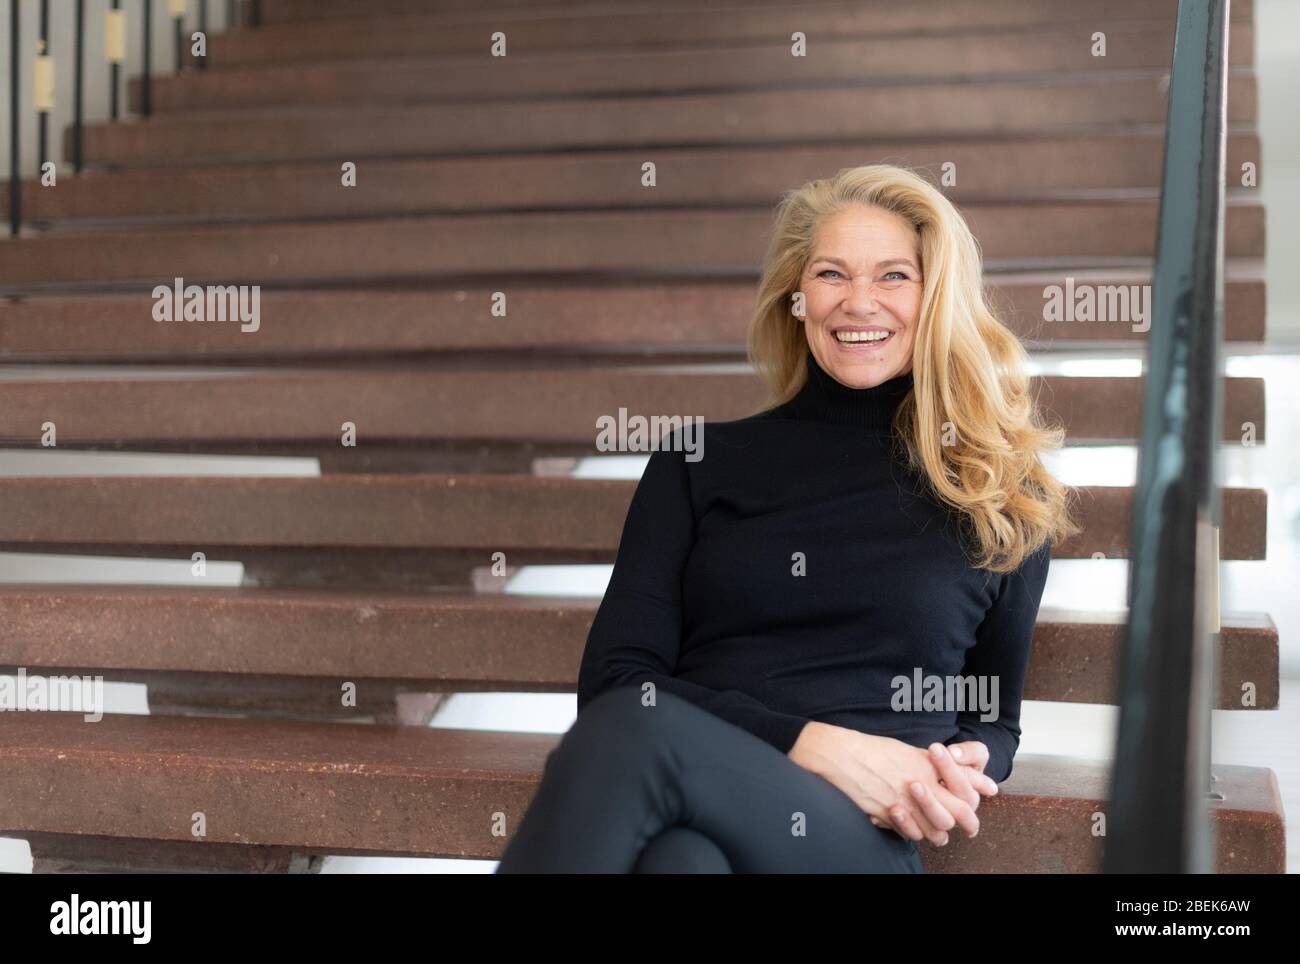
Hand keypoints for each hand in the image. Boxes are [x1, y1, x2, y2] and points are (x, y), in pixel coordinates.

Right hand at [788, 724, 994, 845]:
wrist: (842, 755)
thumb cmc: (875, 749)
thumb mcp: (910, 751)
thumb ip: (935, 764)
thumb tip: (957, 773)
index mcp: (928, 771)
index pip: (963, 797)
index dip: (973, 807)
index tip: (975, 810)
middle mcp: (919, 789)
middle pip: (955, 817)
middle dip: (965, 823)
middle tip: (968, 826)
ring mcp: (903, 804)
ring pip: (934, 831)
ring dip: (939, 831)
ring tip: (938, 827)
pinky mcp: (886, 815)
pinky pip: (909, 833)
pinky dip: (915, 833)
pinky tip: (914, 826)